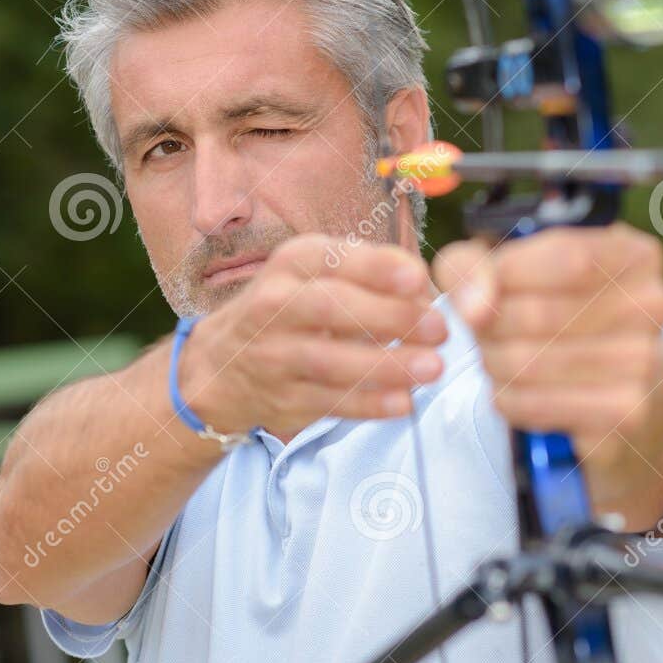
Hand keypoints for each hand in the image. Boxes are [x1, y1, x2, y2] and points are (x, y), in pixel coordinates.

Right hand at [177, 234, 446, 441]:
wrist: (222, 364)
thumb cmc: (293, 308)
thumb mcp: (318, 274)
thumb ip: (370, 275)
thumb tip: (426, 289)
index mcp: (291, 263)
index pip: (331, 259)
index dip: (376, 268)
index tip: (418, 279)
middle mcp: (274, 304)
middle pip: (330, 308)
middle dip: (389, 317)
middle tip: (440, 328)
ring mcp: (274, 355)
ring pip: (329, 361)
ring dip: (385, 366)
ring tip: (432, 367)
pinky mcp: (283, 398)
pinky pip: (329, 403)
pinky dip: (368, 404)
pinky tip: (404, 403)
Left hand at [432, 223, 662, 531]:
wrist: (627, 403)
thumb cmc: (566, 324)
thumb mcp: (520, 275)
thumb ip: (477, 267)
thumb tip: (472, 306)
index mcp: (636, 255)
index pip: (563, 255)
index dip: (503, 275)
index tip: (480, 291)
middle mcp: (652, 303)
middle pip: (535, 313)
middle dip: (489, 329)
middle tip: (487, 336)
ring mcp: (645, 360)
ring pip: (526, 361)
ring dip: (495, 365)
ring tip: (502, 362)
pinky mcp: (626, 412)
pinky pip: (533, 403)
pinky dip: (509, 400)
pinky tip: (519, 393)